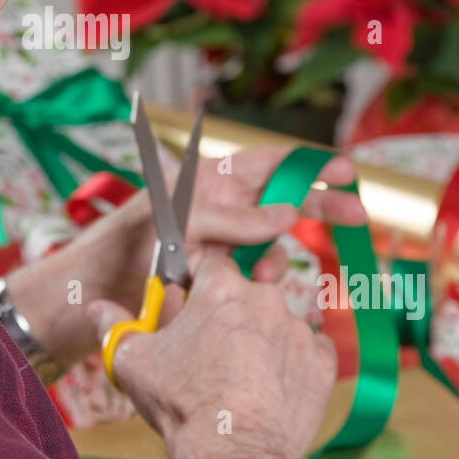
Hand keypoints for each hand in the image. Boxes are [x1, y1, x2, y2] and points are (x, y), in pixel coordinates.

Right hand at [87, 250, 337, 458]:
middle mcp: (265, 300)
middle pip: (247, 295)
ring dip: (263, 341)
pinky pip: (310, 352)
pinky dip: (293, 365)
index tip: (191, 310)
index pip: (212, 267)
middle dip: (231, 318)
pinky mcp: (321, 363)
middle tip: (211, 354)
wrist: (229, 454)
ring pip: (278, 324)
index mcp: (222, 288)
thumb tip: (97, 309)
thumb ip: (114, 326)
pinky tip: (270, 388)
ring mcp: (298, 331)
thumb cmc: (180, 403)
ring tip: (240, 380)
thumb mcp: (132, 360)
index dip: (199, 288)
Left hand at [102, 145, 366, 320]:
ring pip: (274, 246)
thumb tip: (288, 217)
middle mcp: (225, 208)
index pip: (269, 163)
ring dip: (277, 259)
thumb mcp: (180, 223)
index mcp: (212, 181)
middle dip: (321, 207)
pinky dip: (262, 282)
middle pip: (285, 200)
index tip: (345, 170)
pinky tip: (249, 290)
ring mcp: (227, 243)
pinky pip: (259, 276)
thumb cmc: (127, 245)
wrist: (100, 295)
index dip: (308, 164)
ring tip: (260, 274)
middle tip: (358, 215)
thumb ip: (233, 219)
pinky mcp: (224, 276)